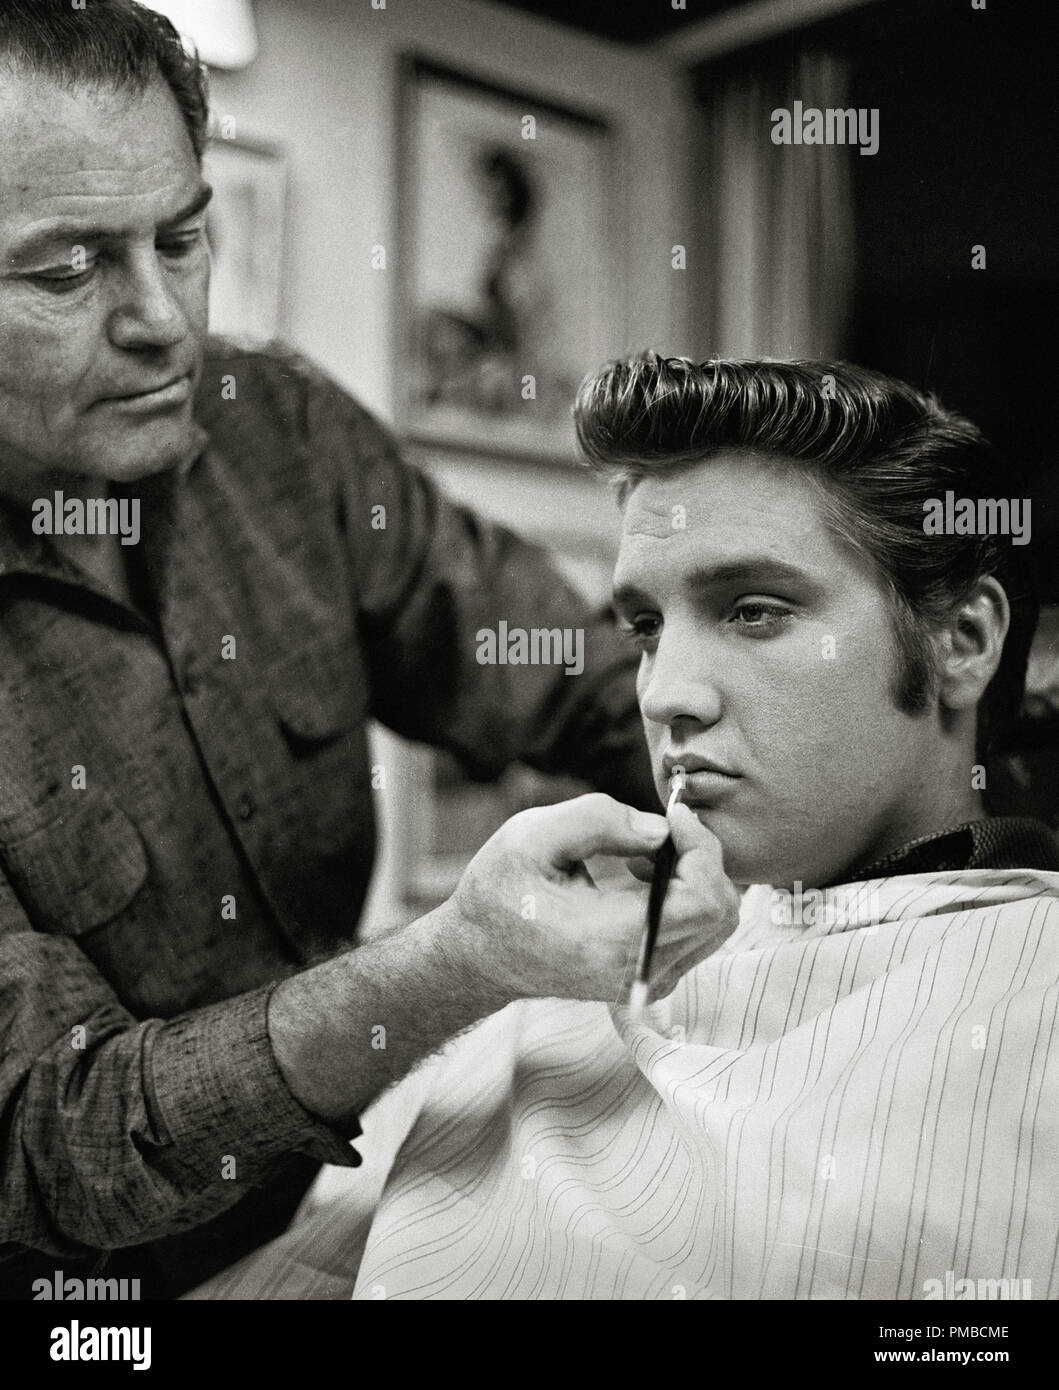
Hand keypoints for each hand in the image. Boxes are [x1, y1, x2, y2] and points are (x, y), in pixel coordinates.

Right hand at [436, 792, 740, 1006]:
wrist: (477, 956)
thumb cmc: (499, 894)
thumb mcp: (530, 836)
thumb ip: (598, 820)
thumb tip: (662, 830)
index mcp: (610, 939)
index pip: (704, 900)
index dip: (702, 847)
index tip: (673, 814)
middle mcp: (638, 971)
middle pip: (721, 913)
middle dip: (703, 857)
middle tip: (663, 827)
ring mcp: (646, 981)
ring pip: (715, 925)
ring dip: (694, 876)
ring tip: (642, 853)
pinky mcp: (648, 979)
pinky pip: (697, 935)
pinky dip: (685, 896)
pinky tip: (639, 876)